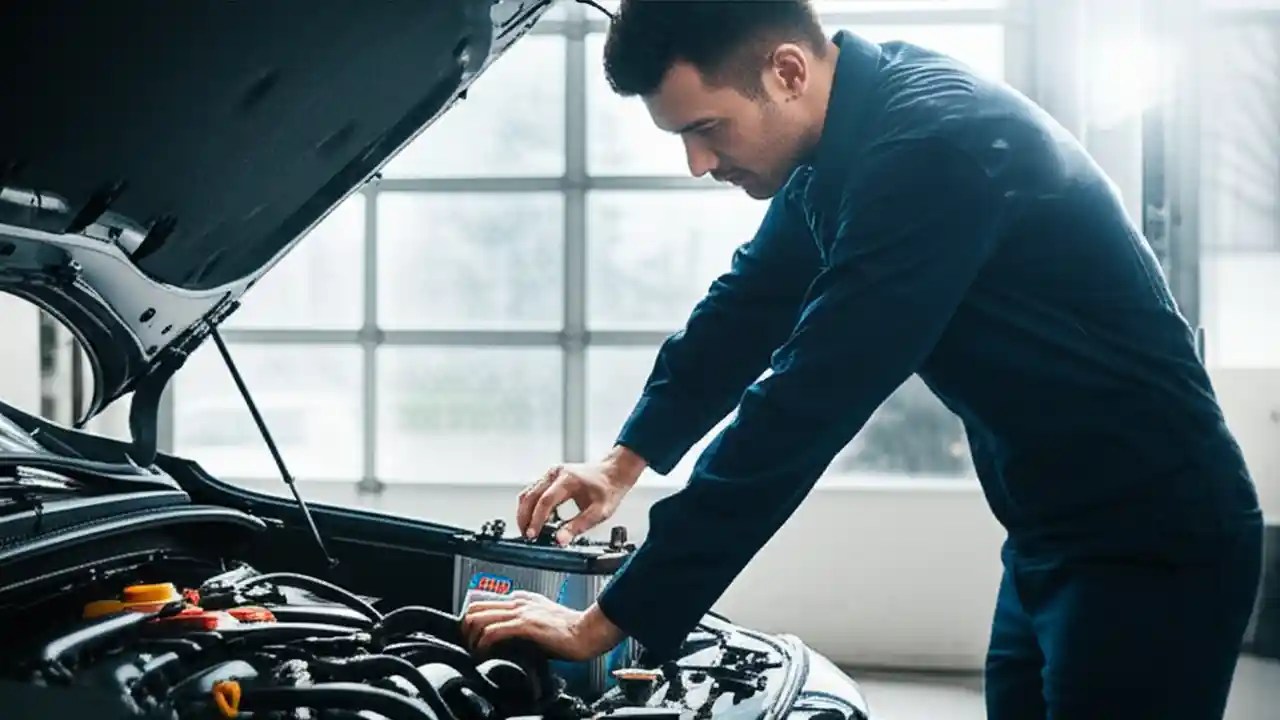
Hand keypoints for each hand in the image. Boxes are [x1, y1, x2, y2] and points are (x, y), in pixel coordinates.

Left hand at [461, 592, 623, 661]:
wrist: (586, 632)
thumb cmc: (570, 631)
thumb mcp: (542, 621)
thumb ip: (525, 624)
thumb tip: (508, 640)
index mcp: (523, 599)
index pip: (486, 604)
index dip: (474, 623)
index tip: (473, 639)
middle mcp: (518, 601)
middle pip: (476, 607)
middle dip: (466, 628)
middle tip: (468, 645)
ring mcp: (521, 611)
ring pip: (479, 618)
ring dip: (471, 638)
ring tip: (474, 652)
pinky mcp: (525, 624)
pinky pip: (493, 631)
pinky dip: (483, 644)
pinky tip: (485, 654)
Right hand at [518, 446, 646, 544]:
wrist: (613, 473)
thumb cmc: (608, 489)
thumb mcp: (599, 512)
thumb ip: (579, 526)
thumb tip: (560, 539)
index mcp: (568, 479)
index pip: (545, 501)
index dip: (536, 520)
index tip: (532, 535)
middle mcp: (556, 473)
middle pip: (530, 496)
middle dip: (524, 518)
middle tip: (528, 537)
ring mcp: (551, 474)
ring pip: (528, 494)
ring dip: (525, 513)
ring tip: (530, 531)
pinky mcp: (549, 478)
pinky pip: (532, 492)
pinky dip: (530, 508)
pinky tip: (536, 521)